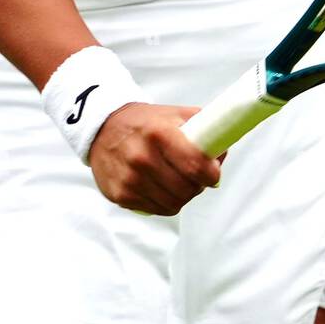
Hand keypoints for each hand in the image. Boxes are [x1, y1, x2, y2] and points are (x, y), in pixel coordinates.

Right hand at [88, 103, 223, 215]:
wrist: (102, 128)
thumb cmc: (144, 122)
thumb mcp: (174, 114)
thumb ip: (203, 127)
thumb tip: (222, 152)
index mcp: (159, 133)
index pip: (196, 165)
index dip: (211, 174)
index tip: (213, 172)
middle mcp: (142, 157)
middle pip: (187, 189)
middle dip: (198, 185)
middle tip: (196, 177)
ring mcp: (130, 179)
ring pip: (173, 204)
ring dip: (182, 196)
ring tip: (178, 181)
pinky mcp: (121, 195)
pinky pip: (156, 209)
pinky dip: (164, 202)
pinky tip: (160, 187)